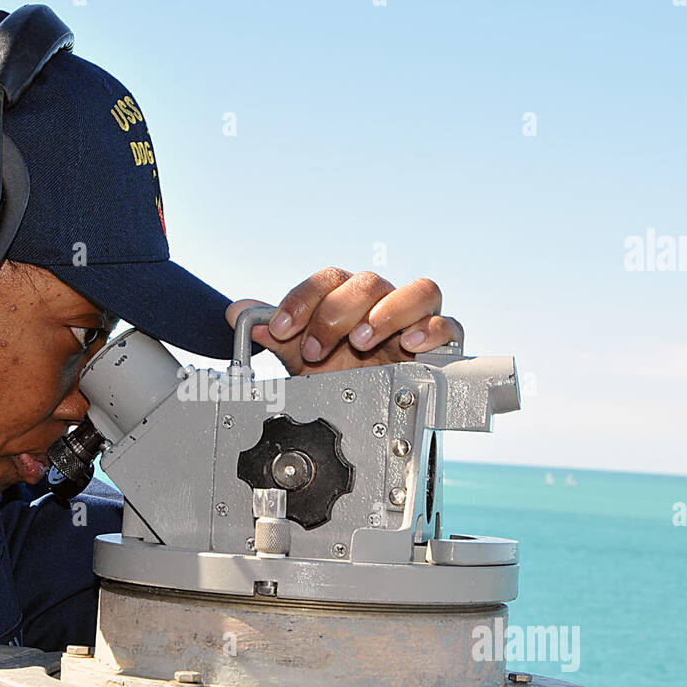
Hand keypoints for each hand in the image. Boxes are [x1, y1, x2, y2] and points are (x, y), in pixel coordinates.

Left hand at [225, 268, 462, 375]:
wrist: (375, 408)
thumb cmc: (344, 375)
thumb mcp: (305, 360)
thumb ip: (277, 336)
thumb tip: (238, 312)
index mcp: (350, 298)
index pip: (330, 278)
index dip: (302, 300)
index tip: (279, 329)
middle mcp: (385, 302)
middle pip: (369, 282)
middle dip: (337, 315)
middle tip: (315, 351)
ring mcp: (417, 320)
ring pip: (419, 290)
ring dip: (388, 313)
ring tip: (362, 341)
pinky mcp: (444, 343)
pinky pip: (448, 324)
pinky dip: (431, 330)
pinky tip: (409, 345)